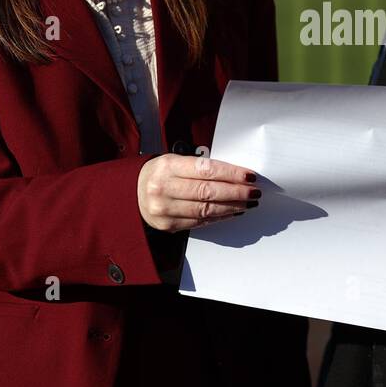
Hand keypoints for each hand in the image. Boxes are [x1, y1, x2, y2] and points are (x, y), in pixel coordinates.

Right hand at [137, 154, 260, 232]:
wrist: (131, 193)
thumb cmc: (161, 174)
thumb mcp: (175, 161)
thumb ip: (201, 167)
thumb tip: (235, 175)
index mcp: (168, 166)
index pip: (206, 170)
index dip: (231, 174)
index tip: (249, 176)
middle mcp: (164, 187)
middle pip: (208, 191)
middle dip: (236, 192)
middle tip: (254, 192)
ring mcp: (165, 209)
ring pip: (206, 209)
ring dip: (232, 207)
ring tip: (248, 203)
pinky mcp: (168, 225)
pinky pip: (200, 221)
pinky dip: (219, 217)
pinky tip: (232, 212)